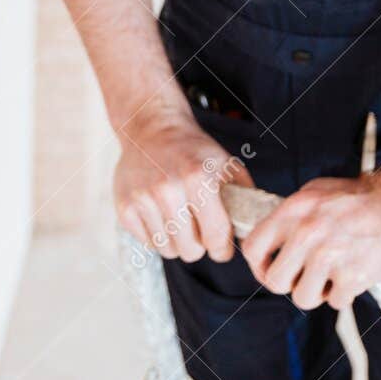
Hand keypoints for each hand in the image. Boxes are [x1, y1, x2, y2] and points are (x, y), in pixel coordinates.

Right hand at [113, 102, 253, 262]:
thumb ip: (245, 196)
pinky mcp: (125, 207)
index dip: (223, 249)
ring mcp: (143, 200)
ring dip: (178, 242)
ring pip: (168, 250)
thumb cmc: (194, 150)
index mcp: (198, 178)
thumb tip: (255, 231)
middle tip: (200, 231)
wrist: (152, 128)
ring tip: (181, 221)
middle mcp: (168, 190)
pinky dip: (158, 236)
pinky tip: (162, 216)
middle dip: (200, 245)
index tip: (222, 248)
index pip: (216, 236)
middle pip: (191, 251)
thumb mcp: (227, 164)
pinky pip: (148, 243)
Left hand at [242, 170, 380, 309]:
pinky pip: (335, 302)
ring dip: (318, 292)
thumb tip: (272, 243)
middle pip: (275, 281)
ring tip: (332, 276)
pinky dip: (344, 294)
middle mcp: (307, 233)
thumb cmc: (361, 198)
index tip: (271, 271)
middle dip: (290, 284)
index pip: (253, 248)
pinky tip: (354, 275)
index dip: (258, 266)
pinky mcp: (354, 275)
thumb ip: (291, 216)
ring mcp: (330, 255)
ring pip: (303, 298)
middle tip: (306, 277)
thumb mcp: (317, 192)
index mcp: (294, 210)